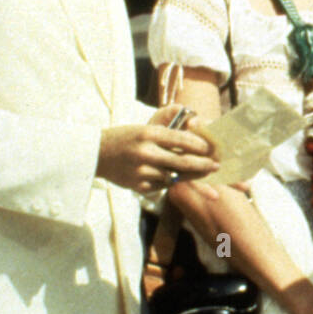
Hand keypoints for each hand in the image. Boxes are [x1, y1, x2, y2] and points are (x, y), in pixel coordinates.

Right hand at [97, 104, 217, 192]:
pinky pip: (162, 186)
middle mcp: (145, 152)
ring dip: (190, 176)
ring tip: (203, 173)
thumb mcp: (145, 128)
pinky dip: (171, 182)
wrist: (96, 154)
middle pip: (182, 162)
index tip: (210, 149)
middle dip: (203, 165)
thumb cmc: (127, 138)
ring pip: (174, 177)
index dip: (200, 146)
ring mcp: (141, 171)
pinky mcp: (138, 185)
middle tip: (216, 166)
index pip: (181, 140)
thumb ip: (169, 131)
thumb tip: (195, 132)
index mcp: (149, 133)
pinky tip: (177, 178)